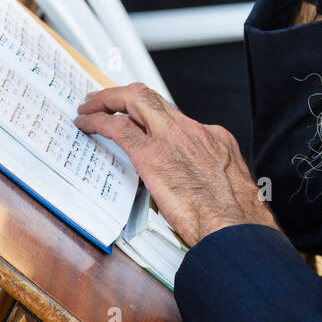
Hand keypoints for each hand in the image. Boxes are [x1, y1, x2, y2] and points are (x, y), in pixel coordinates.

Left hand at [76, 84, 277, 247]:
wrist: (234, 226)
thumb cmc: (235, 218)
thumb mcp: (230, 186)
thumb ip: (211, 177)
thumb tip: (198, 188)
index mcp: (213, 139)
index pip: (175, 115)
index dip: (151, 114)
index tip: (141, 118)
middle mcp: (192, 131)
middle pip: (153, 97)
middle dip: (124, 94)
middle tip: (104, 100)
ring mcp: (171, 139)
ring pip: (134, 100)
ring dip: (107, 100)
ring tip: (90, 107)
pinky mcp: (151, 154)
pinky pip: (118, 127)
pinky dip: (98, 121)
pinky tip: (86, 125)